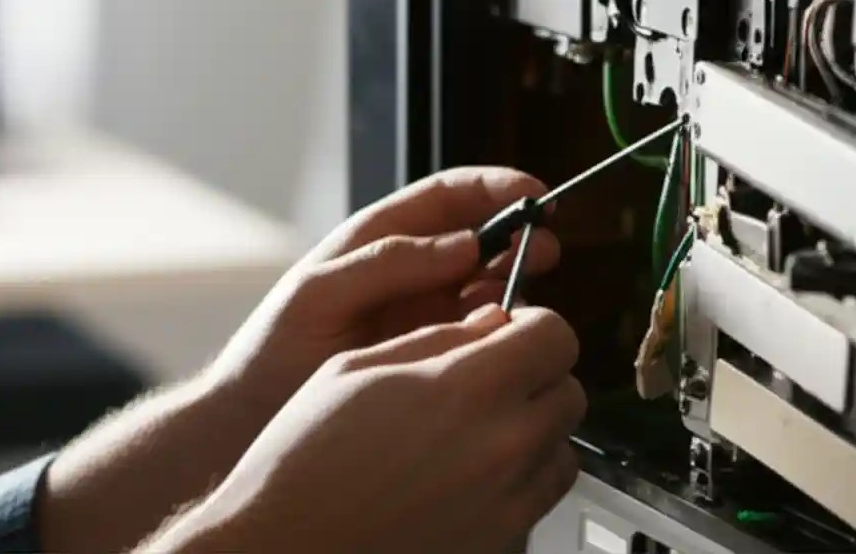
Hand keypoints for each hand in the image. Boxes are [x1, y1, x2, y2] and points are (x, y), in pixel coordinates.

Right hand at [151, 305, 585, 553]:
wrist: (286, 550)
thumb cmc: (303, 463)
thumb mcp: (356, 370)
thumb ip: (436, 340)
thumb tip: (492, 323)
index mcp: (468, 389)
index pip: (556, 336)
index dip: (536, 325)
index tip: (513, 331)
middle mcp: (503, 445)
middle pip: (570, 392)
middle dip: (538, 377)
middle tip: (493, 380)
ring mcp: (509, 502)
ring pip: (563, 447)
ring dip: (535, 430)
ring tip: (479, 432)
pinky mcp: (503, 541)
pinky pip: (541, 496)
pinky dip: (523, 479)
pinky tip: (473, 475)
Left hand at [207, 167, 560, 419]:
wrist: (253, 419)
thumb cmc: (273, 349)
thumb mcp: (319, 293)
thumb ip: (388, 263)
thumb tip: (463, 243)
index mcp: (381, 239)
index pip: (448, 196)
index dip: (495, 188)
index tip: (534, 194)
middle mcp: (410, 270)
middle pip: (480, 237)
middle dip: (519, 236)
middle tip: (547, 250)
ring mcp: (424, 311)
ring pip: (487, 284)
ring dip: (515, 282)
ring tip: (525, 297)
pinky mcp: (433, 351)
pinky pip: (479, 330)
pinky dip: (500, 327)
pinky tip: (504, 335)